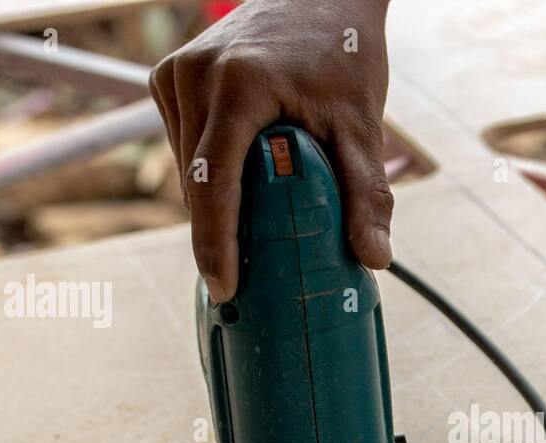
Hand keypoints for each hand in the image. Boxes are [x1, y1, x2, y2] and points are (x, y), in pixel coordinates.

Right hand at [149, 0, 392, 300]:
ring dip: (216, 204)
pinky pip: (186, 145)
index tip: (225, 288)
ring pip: (188, 166)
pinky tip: (243, 186)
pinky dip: (211, 172)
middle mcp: (196, 75)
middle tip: (248, 279)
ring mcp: (177, 74)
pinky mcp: (171, 76)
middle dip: (219, 233)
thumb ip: (367, 192)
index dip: (216, 244)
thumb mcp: (362, 123)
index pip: (215, 182)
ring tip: (249, 235)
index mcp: (238, 85)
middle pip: (198, 180)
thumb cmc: (343, 52)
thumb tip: (375, 259)